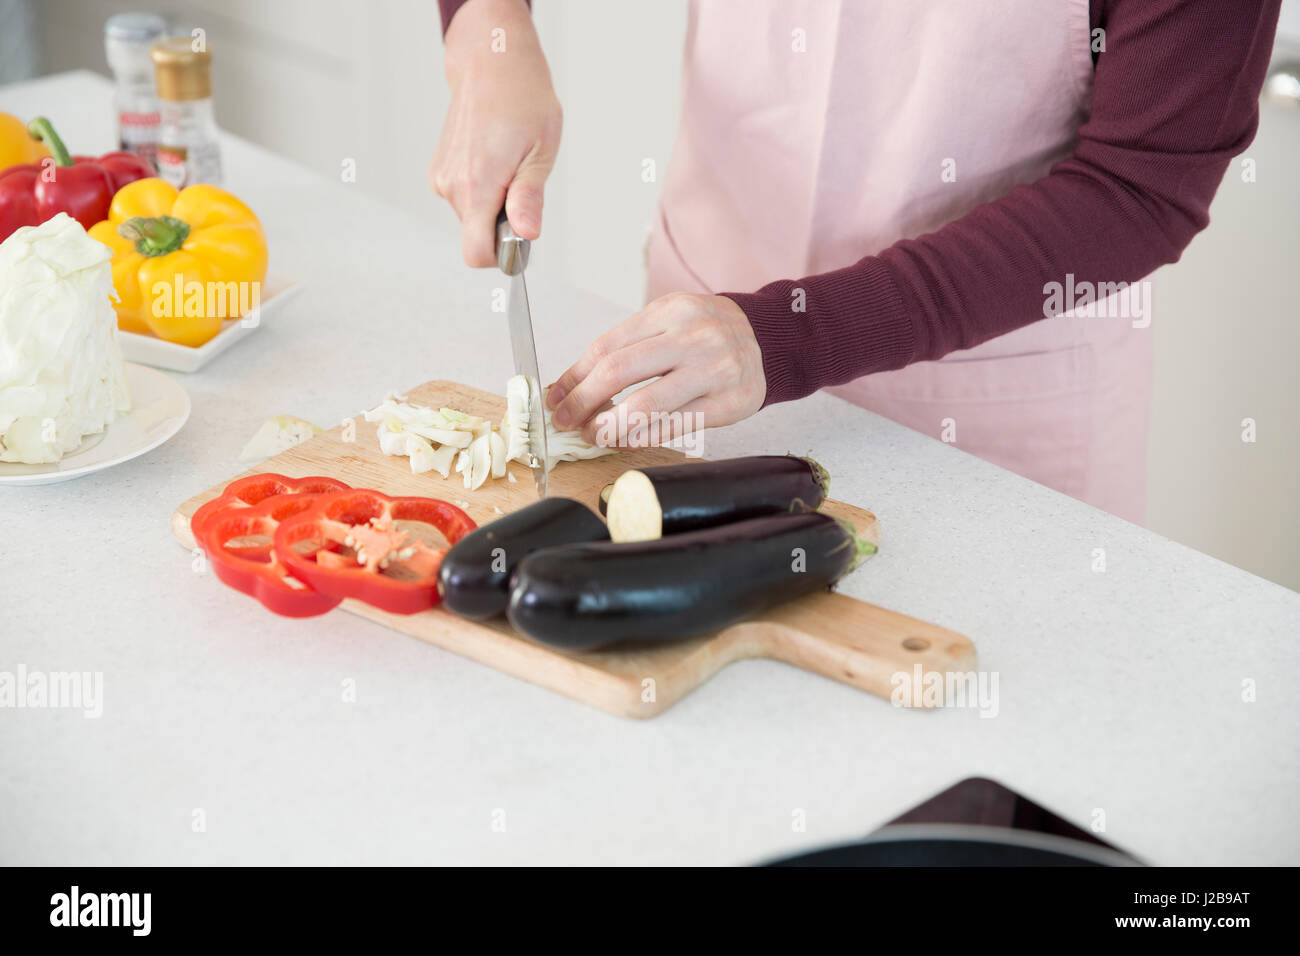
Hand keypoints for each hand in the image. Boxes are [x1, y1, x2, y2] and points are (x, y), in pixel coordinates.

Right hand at [430, 0, 561, 265]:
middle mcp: (453, 185)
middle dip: (502, 226)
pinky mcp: (439, 173)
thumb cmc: (522, 99)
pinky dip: (483, 192)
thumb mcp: (541, 150)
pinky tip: (494, 160)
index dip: (502, 257)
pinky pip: (465, 201)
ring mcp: (442, 179)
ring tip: (509, 165)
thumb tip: (526, 235)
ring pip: (472, 219)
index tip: (521, 239)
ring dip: (494, 206)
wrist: (491, 64)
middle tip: (522, 185)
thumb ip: (529, 197)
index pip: (476, 253)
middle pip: (477, 237)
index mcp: (478, 182)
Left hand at [548, 293, 766, 446]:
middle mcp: (694, 337)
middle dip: (583, 401)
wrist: (768, 339)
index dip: (574, 377)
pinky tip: (625, 440)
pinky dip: (642, 437)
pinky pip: (675, 426)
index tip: (556, 399)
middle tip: (566, 421)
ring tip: (594, 435)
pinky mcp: (730, 402)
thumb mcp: (667, 323)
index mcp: (671, 310)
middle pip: (620, 372)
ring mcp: (715, 370)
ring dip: (610, 426)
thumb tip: (567, 387)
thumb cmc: (705, 334)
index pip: (607, 347)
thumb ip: (623, 349)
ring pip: (647, 405)